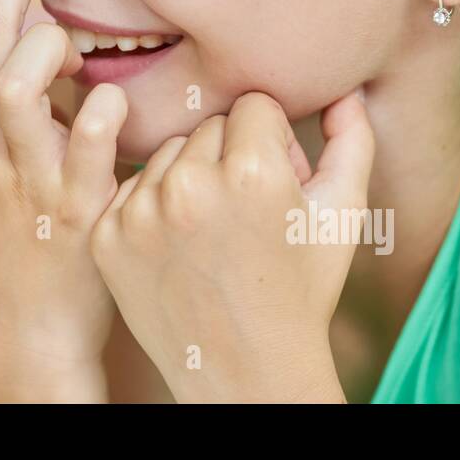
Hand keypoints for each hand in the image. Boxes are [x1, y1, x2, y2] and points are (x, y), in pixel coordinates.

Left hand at [90, 90, 373, 401]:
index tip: (277, 182)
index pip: (254, 106)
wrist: (246, 371)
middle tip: (246, 212)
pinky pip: (131, 188)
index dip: (273, 142)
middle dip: (230, 156)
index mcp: (250, 172)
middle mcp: (187, 187)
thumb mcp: (344, 215)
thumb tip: (344, 88)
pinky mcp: (106, 237)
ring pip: (166, 153)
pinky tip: (179, 246)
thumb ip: (354, 139)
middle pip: (208, 126)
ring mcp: (139, 214)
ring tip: (212, 231)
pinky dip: (152, 208)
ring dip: (188, 178)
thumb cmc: (302, 290)